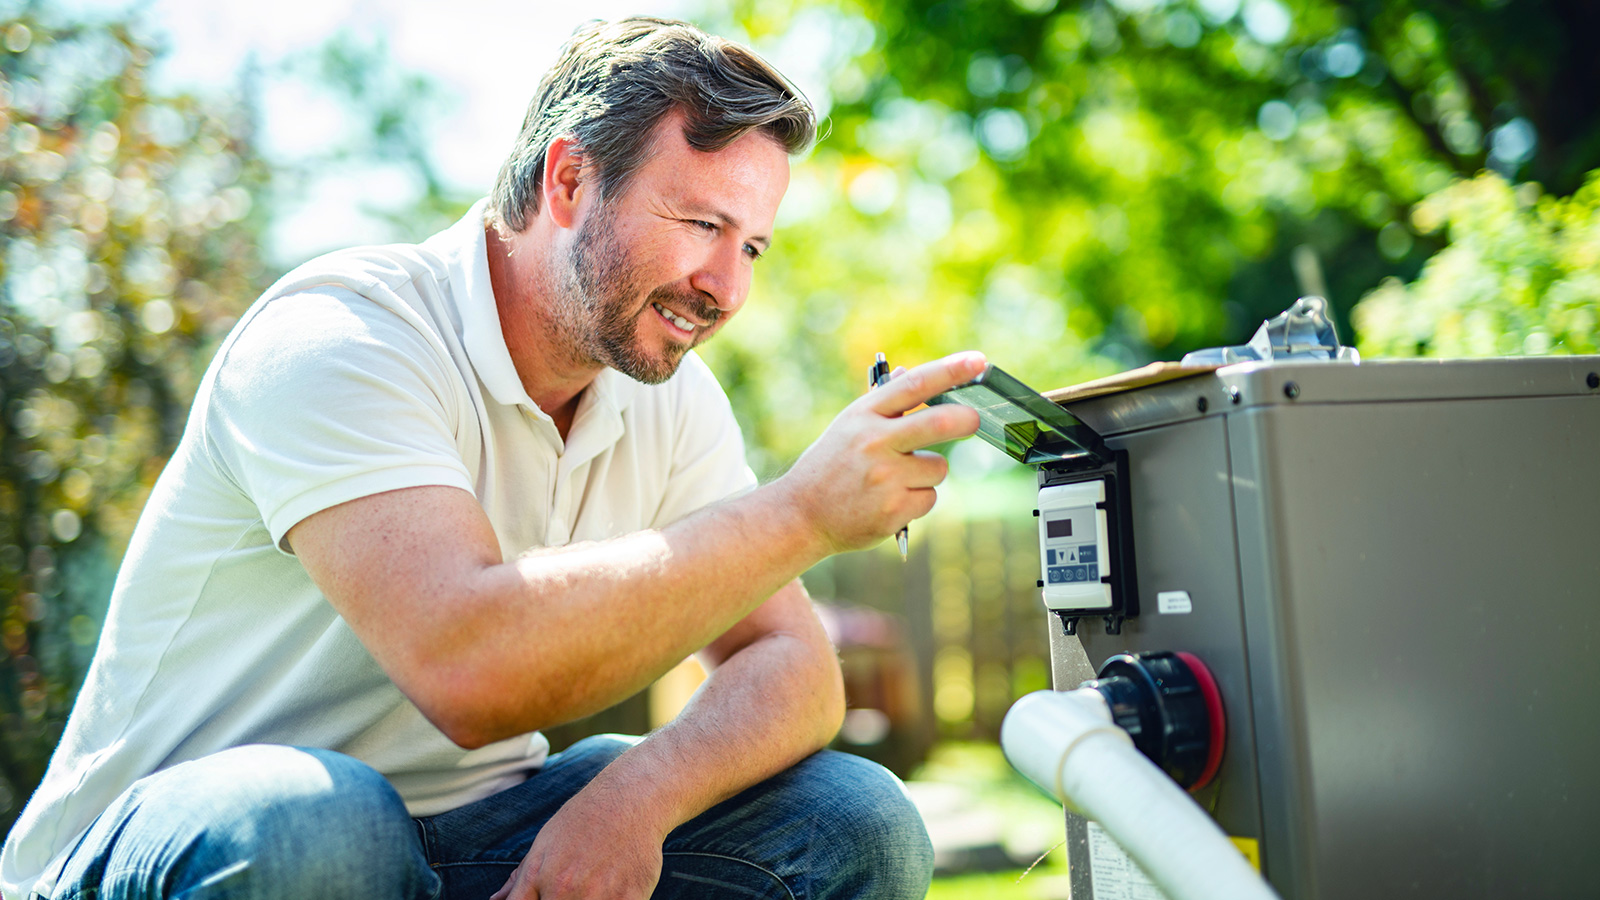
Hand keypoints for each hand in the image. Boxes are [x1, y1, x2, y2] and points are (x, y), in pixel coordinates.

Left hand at [490, 790, 664, 899]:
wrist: (631, 799)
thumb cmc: (584, 819)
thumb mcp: (545, 842)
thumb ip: (520, 879)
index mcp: (538, 878)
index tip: (543, 899)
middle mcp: (564, 891)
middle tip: (572, 888)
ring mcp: (597, 898)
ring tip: (594, 884)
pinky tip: (614, 888)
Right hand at [780, 350, 984, 552]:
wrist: (799, 515)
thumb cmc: (830, 466)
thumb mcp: (848, 427)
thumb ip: (882, 405)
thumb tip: (909, 373)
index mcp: (864, 415)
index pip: (915, 385)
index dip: (951, 370)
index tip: (978, 361)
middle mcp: (874, 442)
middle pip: (939, 423)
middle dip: (966, 419)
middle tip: (973, 420)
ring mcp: (884, 478)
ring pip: (938, 468)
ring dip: (927, 474)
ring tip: (895, 481)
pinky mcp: (893, 510)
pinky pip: (929, 498)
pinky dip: (917, 501)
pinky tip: (890, 502)